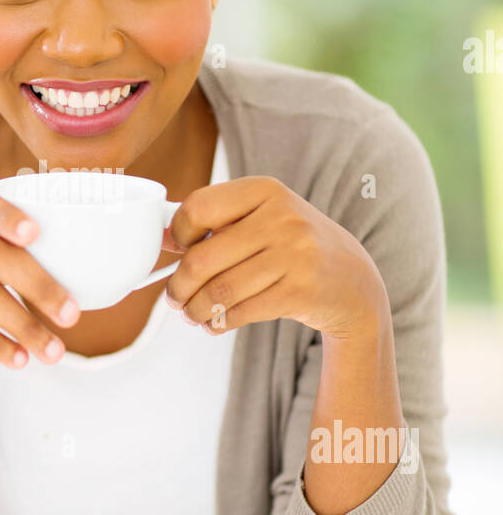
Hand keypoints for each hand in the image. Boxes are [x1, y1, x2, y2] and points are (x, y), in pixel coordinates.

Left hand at [160, 176, 387, 339]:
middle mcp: (282, 217)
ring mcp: (294, 254)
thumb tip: (162, 238)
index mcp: (265, 190)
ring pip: (219, 291)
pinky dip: (219, 323)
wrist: (353, 281)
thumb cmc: (293, 248)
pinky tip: (215, 324)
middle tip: (173, 298)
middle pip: (201, 258)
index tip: (177, 250)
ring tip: (192, 315)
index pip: (198, 207)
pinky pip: (241, 312)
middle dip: (178, 286)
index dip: (178, 233)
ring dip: (195, 310)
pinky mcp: (300, 291)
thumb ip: (219, 223)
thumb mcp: (264, 219)